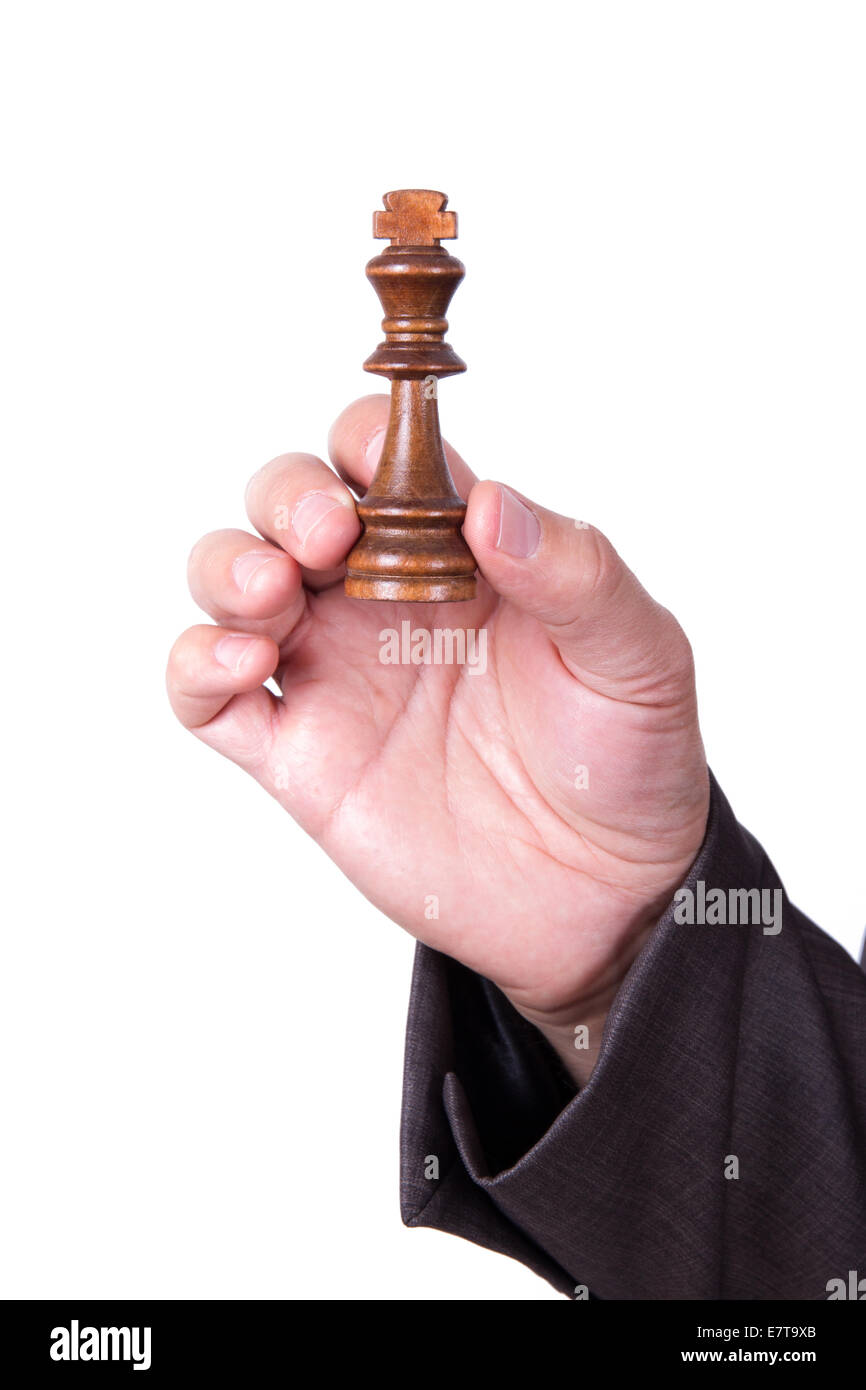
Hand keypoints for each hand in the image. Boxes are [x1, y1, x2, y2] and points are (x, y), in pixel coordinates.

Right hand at [167, 396, 708, 1082]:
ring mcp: (333, 675)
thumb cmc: (628, 759)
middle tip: (327, 533)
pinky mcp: (299, 756)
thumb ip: (577, 573)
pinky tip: (242, 665)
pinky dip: (198, 666)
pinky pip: (208, 698)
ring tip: (271, 590)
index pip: (383, 457)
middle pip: (288, 502)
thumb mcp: (639, 656)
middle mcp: (382, 600)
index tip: (384, 459)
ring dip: (226, 566)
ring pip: (231, 584)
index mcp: (459, 554)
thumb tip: (492, 504)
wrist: (608, 895)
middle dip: (287, 496)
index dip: (371, 440)